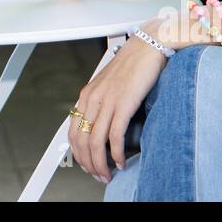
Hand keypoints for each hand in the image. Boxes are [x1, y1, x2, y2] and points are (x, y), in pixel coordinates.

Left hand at [69, 35, 168, 182]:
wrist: (147, 46)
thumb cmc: (132, 65)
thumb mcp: (109, 85)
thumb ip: (102, 103)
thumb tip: (102, 126)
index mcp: (87, 94)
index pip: (73, 131)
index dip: (78, 153)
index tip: (86, 164)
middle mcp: (93, 98)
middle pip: (81, 140)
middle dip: (88, 163)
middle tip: (97, 175)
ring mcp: (107, 101)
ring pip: (95, 142)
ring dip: (100, 163)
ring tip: (107, 174)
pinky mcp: (123, 104)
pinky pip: (115, 136)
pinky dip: (116, 153)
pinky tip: (120, 161)